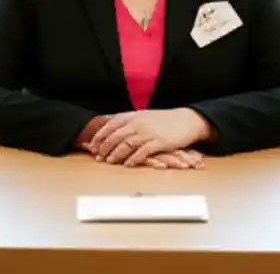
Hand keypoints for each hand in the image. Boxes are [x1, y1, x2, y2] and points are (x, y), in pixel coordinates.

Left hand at [88, 109, 211, 166]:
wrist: (186, 120)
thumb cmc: (164, 120)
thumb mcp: (144, 115)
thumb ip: (128, 121)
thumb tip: (111, 127)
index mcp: (134, 115)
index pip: (111, 124)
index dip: (100, 136)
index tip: (93, 146)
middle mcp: (139, 122)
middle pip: (116, 136)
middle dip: (105, 148)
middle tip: (99, 157)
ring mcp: (149, 132)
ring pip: (126, 144)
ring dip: (116, 154)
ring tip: (110, 162)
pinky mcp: (159, 142)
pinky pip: (142, 152)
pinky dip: (133, 159)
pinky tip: (128, 164)